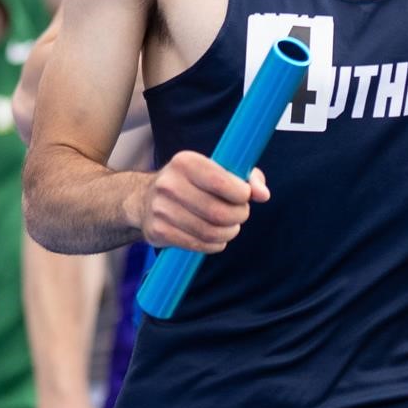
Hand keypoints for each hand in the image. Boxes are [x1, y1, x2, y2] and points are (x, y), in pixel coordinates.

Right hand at [139, 150, 265, 252]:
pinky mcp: (157, 231)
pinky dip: (214, 244)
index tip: (245, 196)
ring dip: (229, 233)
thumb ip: (247, 177)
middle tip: (240, 215)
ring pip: (209, 231)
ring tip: (230, 227)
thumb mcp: (216, 170)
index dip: (242, 194)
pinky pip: (197, 244)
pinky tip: (215, 237)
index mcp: (185, 162)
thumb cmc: (192, 183)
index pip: (221, 182)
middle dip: (238, 216)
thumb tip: (263, 194)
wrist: (144, 199)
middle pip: (218, 212)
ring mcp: (160, 209)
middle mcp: (169, 184)